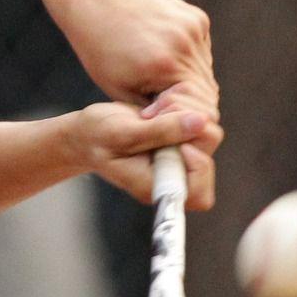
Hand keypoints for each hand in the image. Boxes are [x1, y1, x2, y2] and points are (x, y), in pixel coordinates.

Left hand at [63, 0, 217, 119]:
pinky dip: (187, 61)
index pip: (198, 109)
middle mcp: (185, 45)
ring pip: (205, 72)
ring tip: (162, 83)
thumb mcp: (120, 91)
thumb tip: (181, 131)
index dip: (185, 121)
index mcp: (165, 66)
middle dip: (190, 106)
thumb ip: (154, 113)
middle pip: (206, 91)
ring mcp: (194, 28)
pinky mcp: (197, 18)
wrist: (99, 1)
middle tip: (168, 111)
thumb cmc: (102, 51)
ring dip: (189, 83)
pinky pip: (202, 52)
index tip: (169, 126)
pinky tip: (164, 57)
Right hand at [67, 101, 221, 210]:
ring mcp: (181, 156)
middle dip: (187, 124)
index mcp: (157, 187)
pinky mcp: (183, 137)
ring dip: (182, 109)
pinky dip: (182, 104)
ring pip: (208, 128)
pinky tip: (158, 106)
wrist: (88, 133)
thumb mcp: (121, 133)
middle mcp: (174, 175)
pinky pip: (201, 117)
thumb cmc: (96, 138)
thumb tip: (200, 122)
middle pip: (209, 150)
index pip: (199, 192)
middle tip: (156, 116)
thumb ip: (160, 131)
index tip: (174, 143)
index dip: (196, 162)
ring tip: (152, 111)